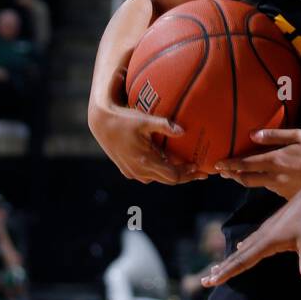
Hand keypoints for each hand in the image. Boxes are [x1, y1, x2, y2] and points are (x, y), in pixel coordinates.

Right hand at [89, 68, 206, 184]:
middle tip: (199, 170)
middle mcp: (138, 170)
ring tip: (187, 166)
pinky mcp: (127, 171)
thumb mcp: (145, 120)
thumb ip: (164, 125)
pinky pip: (148, 175)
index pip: (173, 175)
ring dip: (172, 173)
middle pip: (168, 180)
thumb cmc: (125, 119)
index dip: (188, 173)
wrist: (101, 122)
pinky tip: (168, 163)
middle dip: (185, 176)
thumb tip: (183, 131)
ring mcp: (132, 172)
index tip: (199, 166)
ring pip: (158, 178)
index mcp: (145, 161)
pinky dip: (159, 171)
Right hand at [201, 181, 300, 286]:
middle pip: (238, 256)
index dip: (228, 272)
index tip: (212, 281)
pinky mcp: (271, 226)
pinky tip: (239, 248)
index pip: (243, 261)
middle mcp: (262, 236)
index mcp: (267, 241)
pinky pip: (251, 240)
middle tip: (205, 281)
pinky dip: (242, 248)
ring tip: (216, 269)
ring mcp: (265, 230)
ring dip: (229, 260)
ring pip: (243, 248)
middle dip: (222, 269)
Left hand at [213, 128, 300, 199]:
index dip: (229, 165)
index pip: (245, 164)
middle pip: (246, 180)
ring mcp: (281, 188)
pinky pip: (273, 189)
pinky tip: (270, 177)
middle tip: (224, 172)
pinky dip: (267, 183)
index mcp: (276, 160)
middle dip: (233, 176)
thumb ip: (275, 135)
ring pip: (259, 184)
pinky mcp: (288, 196)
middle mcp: (275, 177)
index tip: (217, 165)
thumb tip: (252, 135)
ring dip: (249, 179)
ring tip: (244, 173)